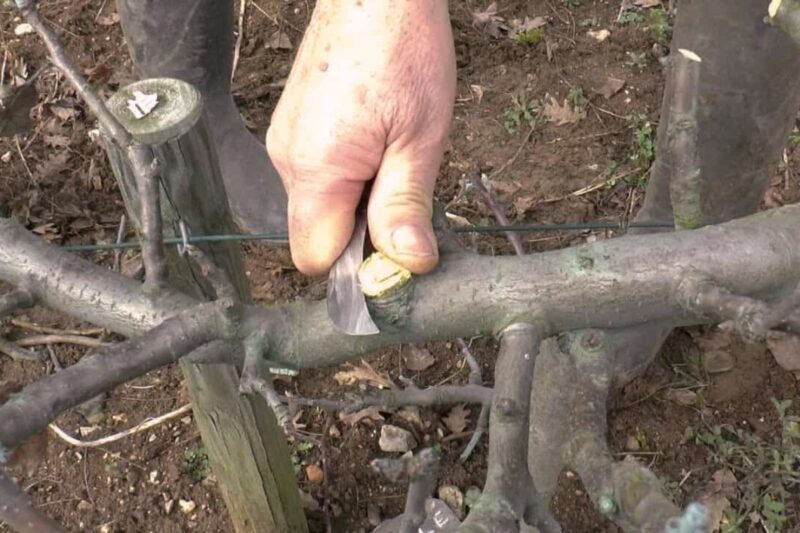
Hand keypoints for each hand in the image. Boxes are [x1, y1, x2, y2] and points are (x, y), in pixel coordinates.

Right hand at [266, 0, 455, 275]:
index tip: (395, 246)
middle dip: (361, 231)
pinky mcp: (294, 129)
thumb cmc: (402, 52)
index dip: (356, 265)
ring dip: (357, 201)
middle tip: (402, 186)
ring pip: (319, 206)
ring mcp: (286, 142)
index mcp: (316, 169)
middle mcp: (288, 160)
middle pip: (317, 235)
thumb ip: (405, 206)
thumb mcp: (420, 138)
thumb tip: (407, 265)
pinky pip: (317, 177)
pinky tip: (375, 140)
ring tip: (391, 152)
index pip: (315, 257)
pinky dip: (347, 177)